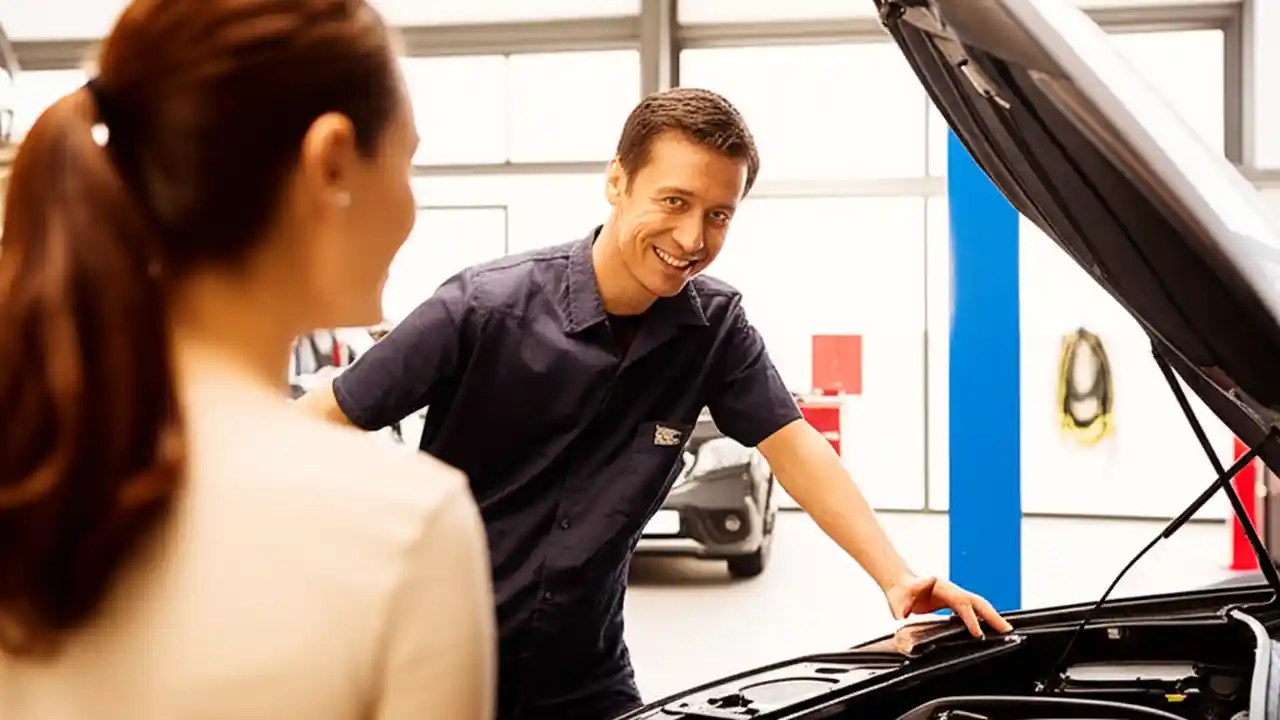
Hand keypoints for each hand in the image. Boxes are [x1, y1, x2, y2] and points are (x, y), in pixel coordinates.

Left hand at [884, 575, 1013, 637]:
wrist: (899, 583)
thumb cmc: (899, 591)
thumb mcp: (897, 598)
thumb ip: (901, 606)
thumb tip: (904, 613)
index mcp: (940, 587)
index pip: (961, 603)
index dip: (970, 618)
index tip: (978, 633)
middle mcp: (951, 590)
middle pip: (977, 601)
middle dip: (992, 615)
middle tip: (1006, 629)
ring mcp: (954, 595)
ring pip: (978, 605)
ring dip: (992, 616)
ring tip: (1005, 630)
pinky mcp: (953, 602)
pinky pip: (972, 609)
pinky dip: (984, 617)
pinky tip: (990, 627)